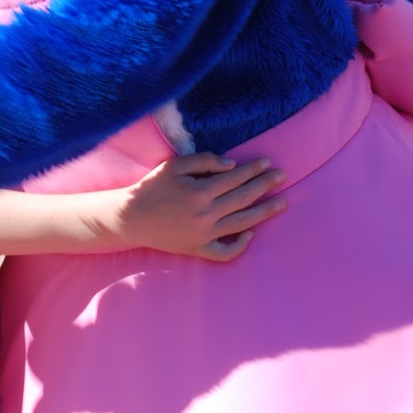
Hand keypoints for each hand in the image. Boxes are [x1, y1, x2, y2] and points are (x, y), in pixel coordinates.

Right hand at [100, 153, 286, 261]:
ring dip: (265, 212)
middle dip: (265, 186)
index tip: (268, 163)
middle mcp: (206, 214)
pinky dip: (241, 245)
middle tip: (282, 176)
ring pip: (243, 223)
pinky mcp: (199, 249)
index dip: (254, 170)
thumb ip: (204, 160)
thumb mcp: (174, 165)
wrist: (130, 218)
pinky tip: (251, 234)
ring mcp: (204, 234)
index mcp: (201, 192)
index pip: (236, 178)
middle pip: (244, 198)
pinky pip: (226, 252)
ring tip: (281, 203)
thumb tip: (232, 165)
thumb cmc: (151, 187)